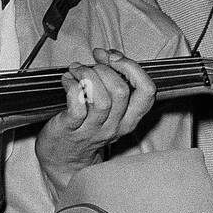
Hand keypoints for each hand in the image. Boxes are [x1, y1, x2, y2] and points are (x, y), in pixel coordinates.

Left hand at [35, 49, 157, 194]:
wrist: (64, 157)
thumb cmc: (84, 125)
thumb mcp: (109, 109)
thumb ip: (114, 83)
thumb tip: (109, 56)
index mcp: (130, 118)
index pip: (147, 91)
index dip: (131, 67)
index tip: (113, 57)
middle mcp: (116, 125)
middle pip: (122, 91)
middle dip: (104, 68)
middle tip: (89, 64)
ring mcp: (95, 129)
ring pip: (101, 98)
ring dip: (86, 75)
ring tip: (76, 71)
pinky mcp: (73, 129)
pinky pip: (77, 104)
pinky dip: (71, 86)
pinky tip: (66, 81)